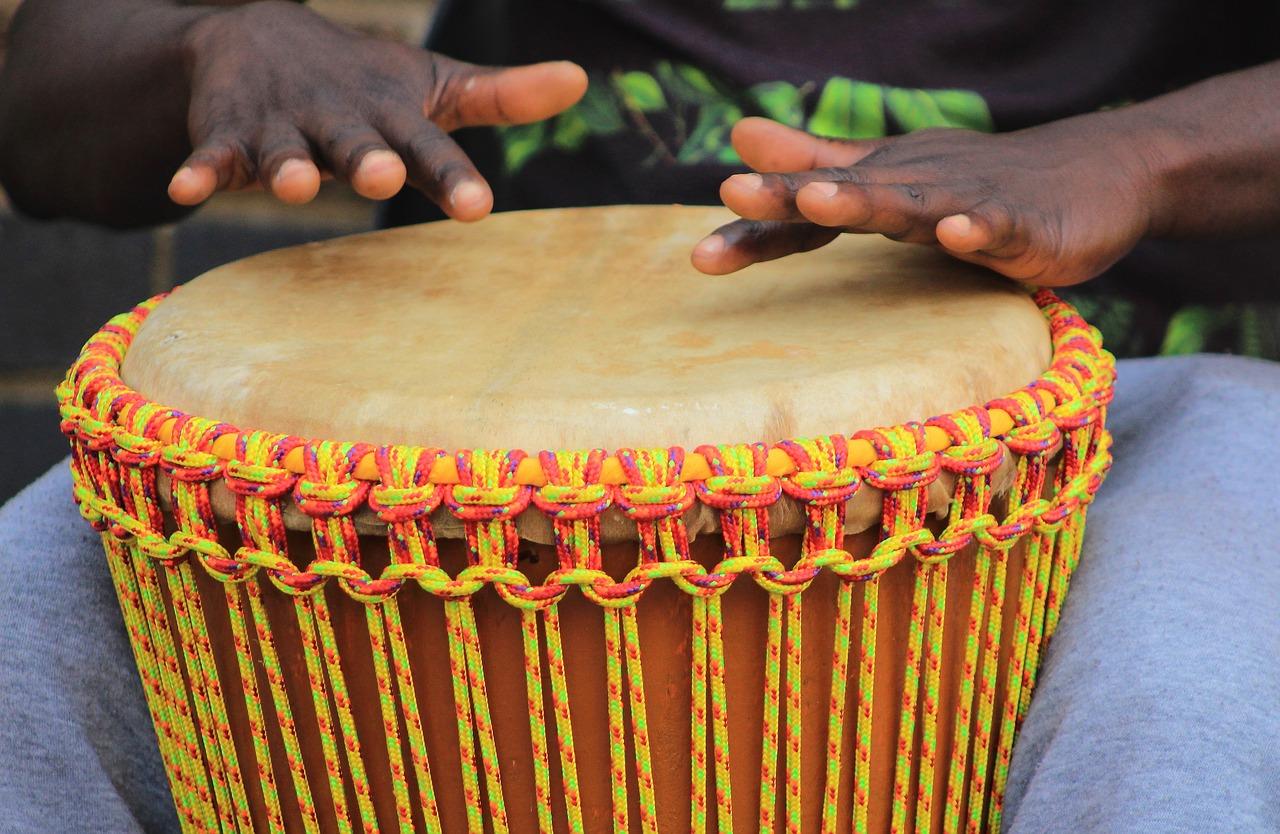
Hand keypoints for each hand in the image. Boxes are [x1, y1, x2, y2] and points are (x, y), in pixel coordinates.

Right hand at [169, 1, 585, 218]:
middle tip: (381, 176)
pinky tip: (187, 187)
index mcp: (394, 117)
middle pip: (356, 143)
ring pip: (284, 148)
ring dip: (287, 165)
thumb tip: (582, 77)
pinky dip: (202, 167)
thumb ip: (502, 97)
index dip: (452, 177)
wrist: (264, 36)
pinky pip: (214, 152)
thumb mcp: (435, 88)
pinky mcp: (231, 132)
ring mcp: (283, 124)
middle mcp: (341, 120)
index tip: (478, 208)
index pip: (430, 149)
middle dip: (367, 159)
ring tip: (293, 185)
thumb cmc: (370, 84)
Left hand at [692, 114, 1161, 285]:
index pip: (808, 205)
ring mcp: (970, 202)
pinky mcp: (1026, 226)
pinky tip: (959, 233)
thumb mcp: (890, 174)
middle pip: (847, 195)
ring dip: (869, 201)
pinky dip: (980, 228)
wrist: (1092, 173)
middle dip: (790, 196)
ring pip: (914, 206)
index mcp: (880, 184)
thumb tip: (739, 138)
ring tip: (821, 198)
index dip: (757, 227)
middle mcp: (915, 187)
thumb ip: (815, 163)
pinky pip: (1000, 227)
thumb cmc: (975, 181)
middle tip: (734, 191)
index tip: (700, 254)